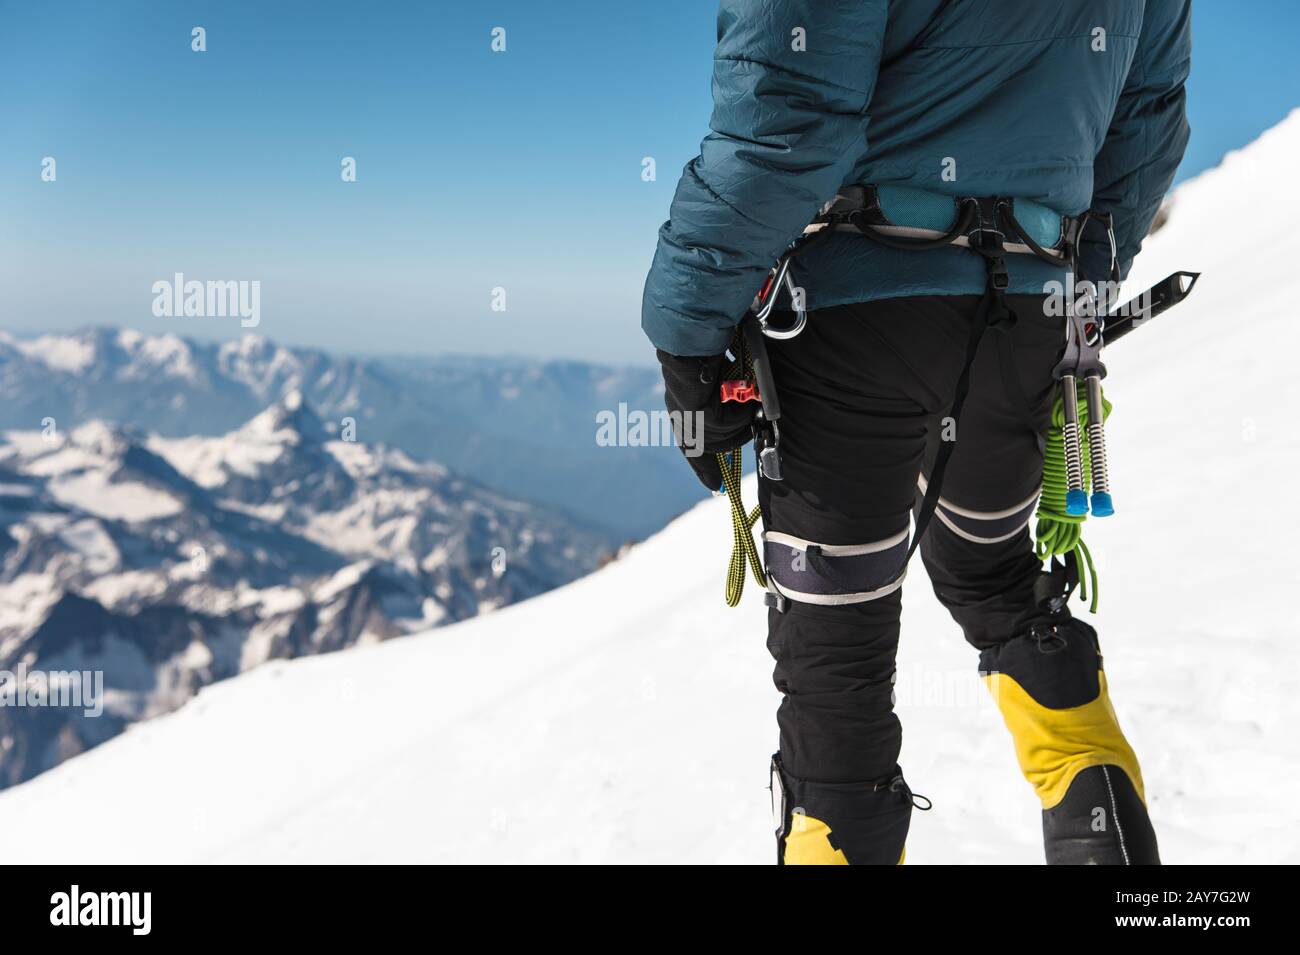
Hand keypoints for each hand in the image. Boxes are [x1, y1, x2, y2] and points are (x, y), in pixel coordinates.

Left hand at [656, 348, 756, 490]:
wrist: (691, 343)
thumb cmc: (703, 356)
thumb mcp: (712, 384)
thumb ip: (720, 403)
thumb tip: (742, 416)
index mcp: (681, 415)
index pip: (692, 451)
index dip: (705, 469)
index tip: (715, 486)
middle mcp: (682, 423)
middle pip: (716, 447)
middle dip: (735, 434)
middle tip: (748, 417)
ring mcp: (690, 423)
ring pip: (728, 436)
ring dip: (741, 418)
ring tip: (743, 396)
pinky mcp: (701, 418)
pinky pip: (732, 423)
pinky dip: (740, 408)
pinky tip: (737, 390)